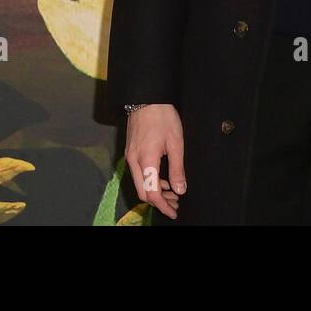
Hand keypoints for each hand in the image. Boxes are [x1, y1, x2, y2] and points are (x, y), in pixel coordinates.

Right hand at [124, 104, 185, 219]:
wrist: (146, 98)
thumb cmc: (162, 117)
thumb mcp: (176, 143)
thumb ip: (177, 169)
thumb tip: (180, 189)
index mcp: (146, 160)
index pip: (152, 193)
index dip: (163, 206)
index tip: (173, 212)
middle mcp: (134, 161)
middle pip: (143, 192)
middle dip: (159, 201)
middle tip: (175, 204)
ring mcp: (130, 156)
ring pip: (140, 183)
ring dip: (155, 191)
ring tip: (173, 192)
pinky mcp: (131, 151)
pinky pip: (139, 173)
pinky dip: (150, 180)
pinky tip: (163, 179)